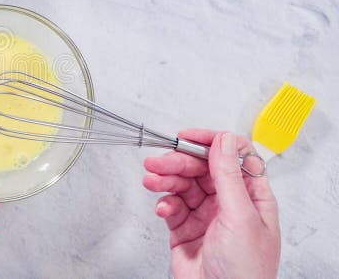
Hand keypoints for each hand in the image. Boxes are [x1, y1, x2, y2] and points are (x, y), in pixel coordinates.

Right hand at [143, 130, 279, 278]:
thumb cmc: (244, 272)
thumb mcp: (240, 217)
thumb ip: (228, 176)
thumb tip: (225, 140)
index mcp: (251, 196)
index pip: (232, 156)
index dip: (211, 142)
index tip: (187, 137)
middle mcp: (229, 203)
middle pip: (201, 169)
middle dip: (178, 162)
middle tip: (158, 162)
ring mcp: (206, 216)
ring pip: (182, 185)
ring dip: (165, 180)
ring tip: (151, 181)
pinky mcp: (184, 230)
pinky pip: (171, 207)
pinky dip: (164, 204)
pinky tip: (162, 208)